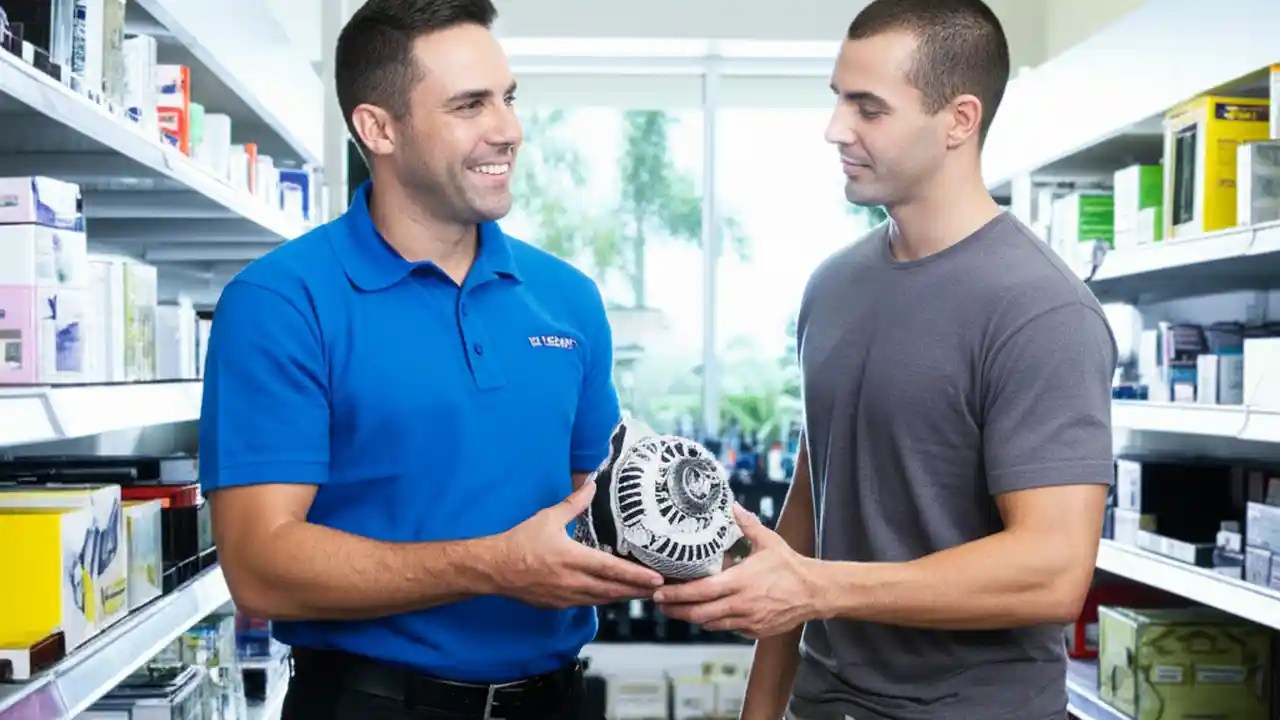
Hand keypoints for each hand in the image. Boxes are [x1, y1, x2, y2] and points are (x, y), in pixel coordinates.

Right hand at [488, 481, 664, 608]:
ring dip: (624, 597)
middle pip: (613, 590)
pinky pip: (587, 604)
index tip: (657, 579)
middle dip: (638, 591)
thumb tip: (592, 485)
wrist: (495, 569)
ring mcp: (566, 597)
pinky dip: (604, 600)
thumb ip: (574, 503)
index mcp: (573, 559)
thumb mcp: (548, 517)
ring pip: (602, 600)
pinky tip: (612, 596)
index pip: (612, 570)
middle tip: (660, 590)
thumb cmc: (520, 542)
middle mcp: (572, 582)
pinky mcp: (558, 605)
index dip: (637, 576)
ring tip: (643, 594)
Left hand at [653, 504, 821, 638]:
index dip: (676, 595)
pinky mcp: (754, 631)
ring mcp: (747, 621)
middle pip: (698, 614)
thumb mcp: (768, 541)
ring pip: (710, 624)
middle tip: (660, 604)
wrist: (814, 592)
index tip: (659, 593)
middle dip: (675, 610)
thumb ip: (747, 524)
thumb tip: (733, 505)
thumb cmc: (790, 566)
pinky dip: (713, 622)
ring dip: (691, 618)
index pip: (700, 592)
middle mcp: (740, 604)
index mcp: (739, 581)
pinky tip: (706, 614)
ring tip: (676, 609)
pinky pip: (727, 629)